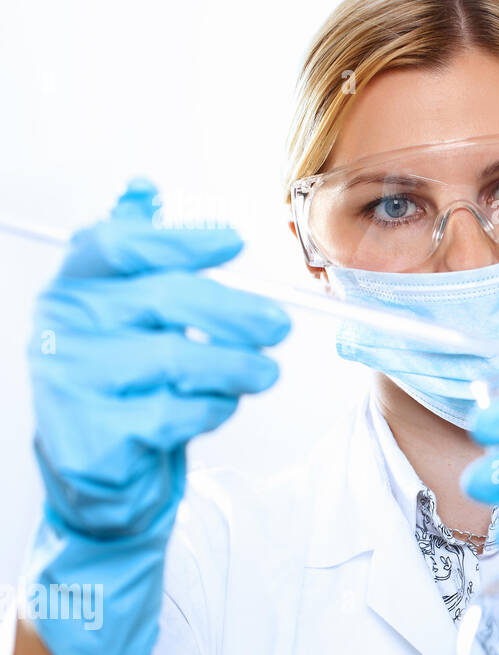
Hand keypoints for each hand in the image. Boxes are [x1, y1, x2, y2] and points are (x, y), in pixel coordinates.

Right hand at [25, 180, 290, 654]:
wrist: (99, 467)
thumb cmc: (125, 376)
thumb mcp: (125, 310)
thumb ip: (137, 251)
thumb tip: (142, 187)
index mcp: (73, 286)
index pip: (118, 245)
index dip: (179, 239)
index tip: (234, 242)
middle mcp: (62, 327)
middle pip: (163, 301)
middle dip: (236, 312)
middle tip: (280, 326)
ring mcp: (72, 383)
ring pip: (176, 359)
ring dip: (237, 365)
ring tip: (265, 372)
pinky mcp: (96, 434)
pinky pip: (175, 412)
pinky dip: (212, 407)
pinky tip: (218, 405)